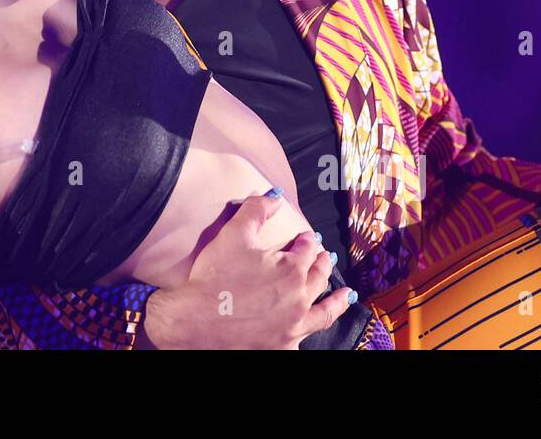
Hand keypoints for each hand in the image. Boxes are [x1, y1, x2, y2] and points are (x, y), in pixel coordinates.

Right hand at [138, 192, 354, 348]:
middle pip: (319, 277)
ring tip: (345, 294)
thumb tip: (275, 194)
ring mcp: (293, 326)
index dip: (307, 240)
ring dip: (337, 300)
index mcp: (292, 270)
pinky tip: (312, 326)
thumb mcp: (234, 233)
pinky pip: (305, 337)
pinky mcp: (282, 345)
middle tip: (326, 257)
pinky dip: (312, 329)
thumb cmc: (214, 277)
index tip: (307, 237)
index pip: (307, 249)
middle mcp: (299, 299)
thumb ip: (257, 209)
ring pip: (324, 312)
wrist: (195, 321)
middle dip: (323, 263)